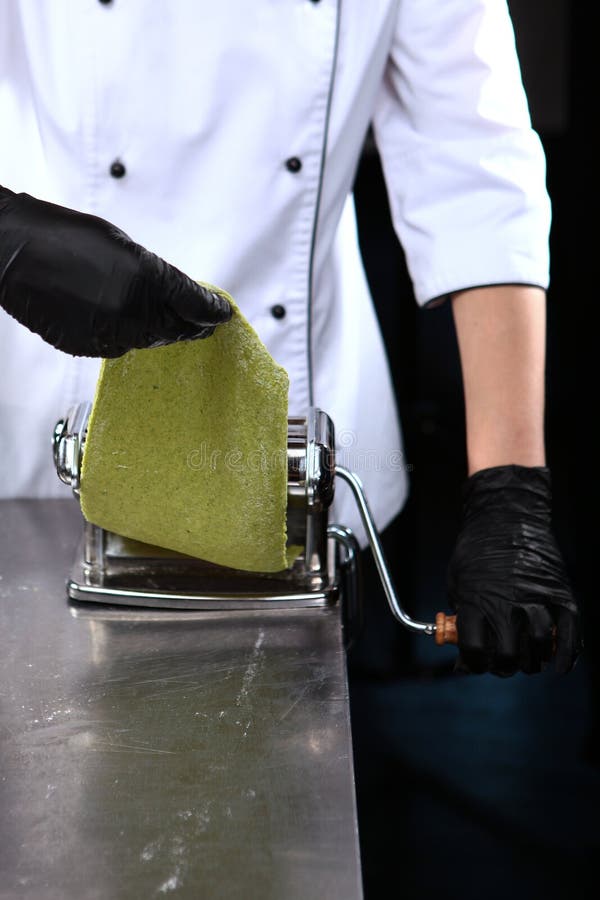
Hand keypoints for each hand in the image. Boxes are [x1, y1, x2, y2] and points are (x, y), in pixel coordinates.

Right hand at [0, 185, 231, 356]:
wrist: (11, 251)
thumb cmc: (62, 236)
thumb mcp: (123, 245)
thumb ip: (157, 274)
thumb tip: (179, 294)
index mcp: (147, 281)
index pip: (194, 304)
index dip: (212, 309)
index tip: (223, 313)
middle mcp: (132, 314)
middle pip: (175, 329)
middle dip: (188, 323)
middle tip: (201, 321)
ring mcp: (108, 334)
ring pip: (146, 339)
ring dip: (156, 330)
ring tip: (157, 317)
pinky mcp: (86, 347)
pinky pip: (117, 344)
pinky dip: (124, 333)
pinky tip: (117, 317)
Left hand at [447, 464, 580, 675]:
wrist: (506, 515)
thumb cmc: (476, 548)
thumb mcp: (457, 581)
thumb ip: (462, 614)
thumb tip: (461, 642)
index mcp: (475, 602)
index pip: (474, 651)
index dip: (473, 664)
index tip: (475, 663)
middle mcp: (506, 605)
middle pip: (508, 656)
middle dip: (504, 666)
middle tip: (505, 663)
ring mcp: (536, 599)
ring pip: (537, 648)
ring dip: (533, 662)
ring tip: (529, 660)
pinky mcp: (560, 594)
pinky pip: (568, 634)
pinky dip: (567, 655)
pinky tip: (560, 664)